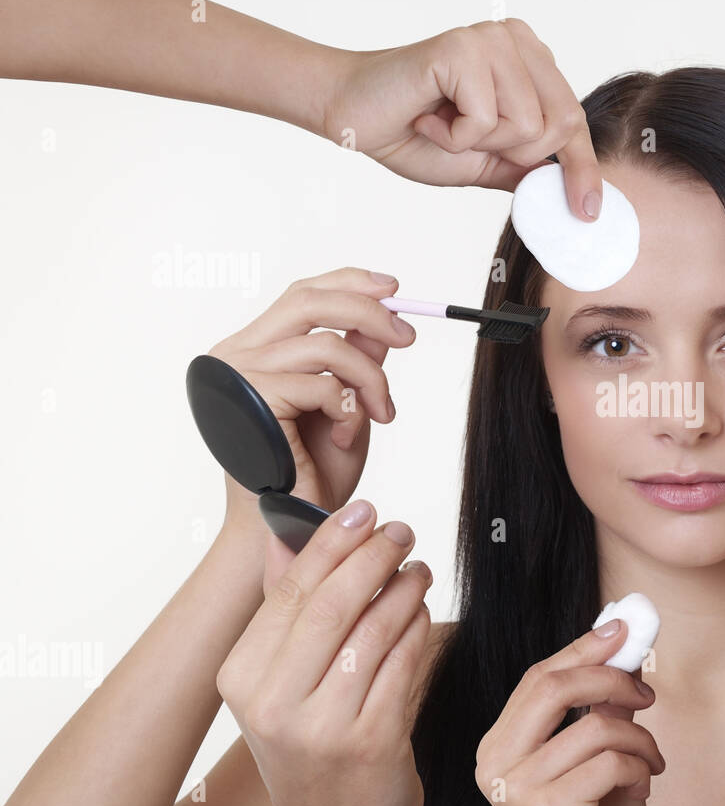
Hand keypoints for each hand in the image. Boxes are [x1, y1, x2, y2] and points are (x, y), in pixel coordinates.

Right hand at [207, 267, 414, 549]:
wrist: (293, 522)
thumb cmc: (313, 470)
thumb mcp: (346, 402)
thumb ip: (355, 358)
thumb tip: (382, 321)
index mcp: (253, 346)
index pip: (301, 294)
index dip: (350, 283)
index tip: (394, 291)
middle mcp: (236, 352)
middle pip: (309, 301)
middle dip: (370, 313)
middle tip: (407, 337)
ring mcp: (239, 373)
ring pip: (328, 344)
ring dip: (371, 378)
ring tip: (382, 412)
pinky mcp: (255, 398)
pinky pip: (325, 384)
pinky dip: (351, 409)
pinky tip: (347, 436)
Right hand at [216, 499, 431, 805]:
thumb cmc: (310, 747)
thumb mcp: (278, 682)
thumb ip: (283, 610)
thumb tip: (284, 537)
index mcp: (241, 678)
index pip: (289, 591)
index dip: (330, 543)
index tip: (361, 510)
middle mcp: (273, 704)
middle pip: (331, 605)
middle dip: (373, 557)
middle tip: (400, 533)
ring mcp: (321, 726)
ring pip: (373, 631)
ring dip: (404, 589)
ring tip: (418, 570)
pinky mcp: (371, 741)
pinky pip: (404, 663)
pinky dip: (419, 628)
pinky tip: (423, 611)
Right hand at [322, 18, 601, 220]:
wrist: (353, 115)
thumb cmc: (415, 132)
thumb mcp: (486, 160)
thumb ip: (528, 166)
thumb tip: (571, 193)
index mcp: (530, 60)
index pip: (574, 120)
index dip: (583, 170)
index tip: (588, 213)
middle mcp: (518, 40)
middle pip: (561, 123)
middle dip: (515, 153)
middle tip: (466, 140)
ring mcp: (493, 39)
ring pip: (529, 125)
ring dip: (480, 143)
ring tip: (444, 124)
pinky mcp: (465, 48)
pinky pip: (487, 120)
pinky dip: (454, 136)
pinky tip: (428, 117)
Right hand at [474, 619, 664, 805]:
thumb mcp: (596, 755)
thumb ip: (601, 707)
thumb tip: (621, 646)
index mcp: (498, 747)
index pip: (537, 679)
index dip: (582, 649)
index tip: (621, 629)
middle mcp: (494, 765)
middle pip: (553, 687)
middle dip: (611, 678)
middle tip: (646, 692)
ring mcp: (516, 789)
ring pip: (595, 727)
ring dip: (640, 738)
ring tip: (652, 761)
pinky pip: (610, 762)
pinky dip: (639, 768)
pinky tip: (641, 786)